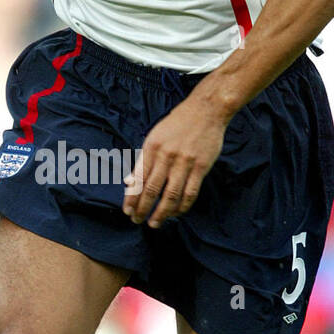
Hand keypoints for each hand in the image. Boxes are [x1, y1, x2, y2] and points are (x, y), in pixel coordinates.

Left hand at [123, 92, 227, 228]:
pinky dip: (182, 206)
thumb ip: (143, 160)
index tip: (127, 211)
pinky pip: (190, 193)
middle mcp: (166, 156)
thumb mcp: (154, 137)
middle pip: (152, 190)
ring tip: (155, 223)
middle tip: (138, 221)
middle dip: (143, 209)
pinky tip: (176, 213)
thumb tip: (130, 183)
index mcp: (151, 148)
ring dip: (162, 213)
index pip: (138, 179)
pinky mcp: (201, 167)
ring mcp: (185, 162)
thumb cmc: (177, 124)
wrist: (205, 111)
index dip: (132, 199)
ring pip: (171, 195)